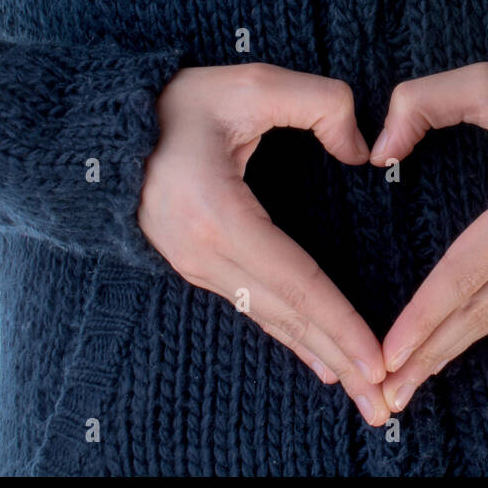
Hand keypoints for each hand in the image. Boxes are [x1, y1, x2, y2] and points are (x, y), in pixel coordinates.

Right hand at [138, 62, 390, 426]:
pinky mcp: (203, 267)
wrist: (102, 128)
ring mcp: (200, 267)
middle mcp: (207, 256)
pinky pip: (258, 310)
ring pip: (274, 321)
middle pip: (288, 316)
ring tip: (367, 397)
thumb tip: (361, 153)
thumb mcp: (251, 84)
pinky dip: (296, 339)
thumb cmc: (178, 104)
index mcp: (218, 217)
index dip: (340, 321)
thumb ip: (319, 104)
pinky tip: (324, 364)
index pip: (295, 281)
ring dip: (323, 358)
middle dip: (341, 359)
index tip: (378, 357)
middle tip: (386, 403)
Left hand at [369, 61, 487, 412]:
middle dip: (432, 351)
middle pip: (485, 305)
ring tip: (405, 387)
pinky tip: (444, 350)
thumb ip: (422, 102)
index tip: (387, 349)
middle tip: (385, 393)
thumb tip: (379, 156)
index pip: (471, 265)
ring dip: (451, 352)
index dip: (426, 312)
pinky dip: (478, 330)